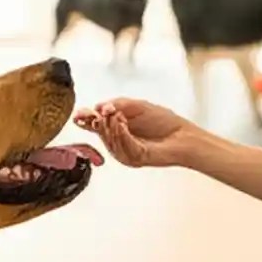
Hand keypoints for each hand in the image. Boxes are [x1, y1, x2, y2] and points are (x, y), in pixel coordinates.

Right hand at [73, 97, 194, 167]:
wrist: (183, 135)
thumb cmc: (164, 121)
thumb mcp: (137, 106)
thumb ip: (117, 104)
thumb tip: (98, 107)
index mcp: (117, 128)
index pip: (96, 125)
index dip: (85, 119)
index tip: (79, 114)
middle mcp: (119, 142)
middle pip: (101, 133)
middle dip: (99, 122)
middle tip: (101, 113)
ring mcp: (126, 152)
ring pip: (110, 141)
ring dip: (111, 127)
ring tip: (118, 115)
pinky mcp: (136, 158)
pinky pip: (123, 146)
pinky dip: (121, 134)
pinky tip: (122, 124)